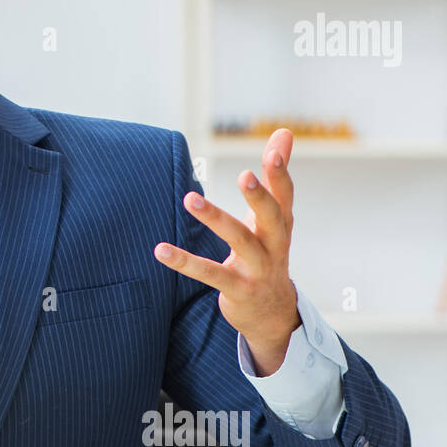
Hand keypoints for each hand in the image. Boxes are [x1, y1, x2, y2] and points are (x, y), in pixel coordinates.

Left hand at [153, 129, 299, 375]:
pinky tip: (161, 249)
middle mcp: (274, 246)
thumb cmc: (268, 253)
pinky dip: (185, 262)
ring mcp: (258, 269)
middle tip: (244, 175)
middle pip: (271, 218)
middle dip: (259, 197)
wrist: (273, 314)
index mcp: (281, 226)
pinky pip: (209, 273)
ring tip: (190, 198)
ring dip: (216, 219)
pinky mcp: (237, 289)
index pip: (285, 196)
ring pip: (239, 241)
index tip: (274, 151)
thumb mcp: (273, 217)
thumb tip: (283, 132)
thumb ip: (274, 176)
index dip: (280, 174)